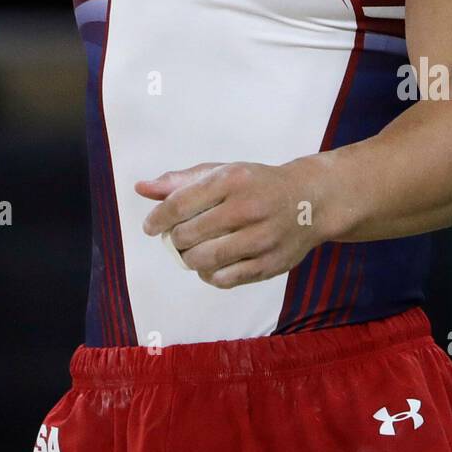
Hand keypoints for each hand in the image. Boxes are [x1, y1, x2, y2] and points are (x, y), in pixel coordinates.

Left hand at [135, 159, 323, 288]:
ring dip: (190, 259)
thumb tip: (141, 188)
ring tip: (192, 251)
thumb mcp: (221, 172)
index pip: (181, 204)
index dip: (158, 219)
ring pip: (205, 260)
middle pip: (189, 235)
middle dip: (176, 240)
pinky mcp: (270, 264)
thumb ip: (180, 181)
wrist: (310, 200)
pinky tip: (211, 264)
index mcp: (232, 179)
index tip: (150, 227)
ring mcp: (262, 238)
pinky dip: (209, 275)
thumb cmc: (256, 184)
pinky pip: (225, 279)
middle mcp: (247, 207)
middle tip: (178, 238)